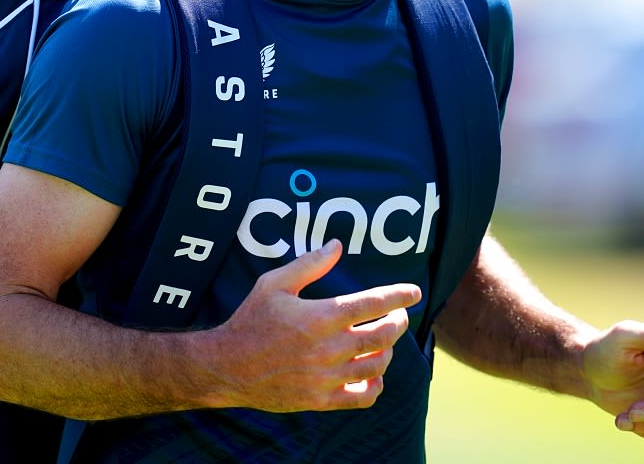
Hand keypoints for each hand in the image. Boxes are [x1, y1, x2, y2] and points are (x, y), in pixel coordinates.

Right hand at [200, 239, 421, 412]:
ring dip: (388, 350)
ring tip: (383, 340)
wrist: (228, 366)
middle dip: (399, 321)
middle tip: (399, 314)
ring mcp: (327, 377)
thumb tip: (337, 245)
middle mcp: (328, 348)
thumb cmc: (251, 320)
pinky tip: (372, 372)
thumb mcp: (273, 283)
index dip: (398, 296)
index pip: (372, 303)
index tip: (414, 292)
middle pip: (383, 335)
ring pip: (378, 364)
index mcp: (320, 316)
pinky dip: (376, 384)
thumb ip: (309, 265)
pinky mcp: (322, 399)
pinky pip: (363, 396)